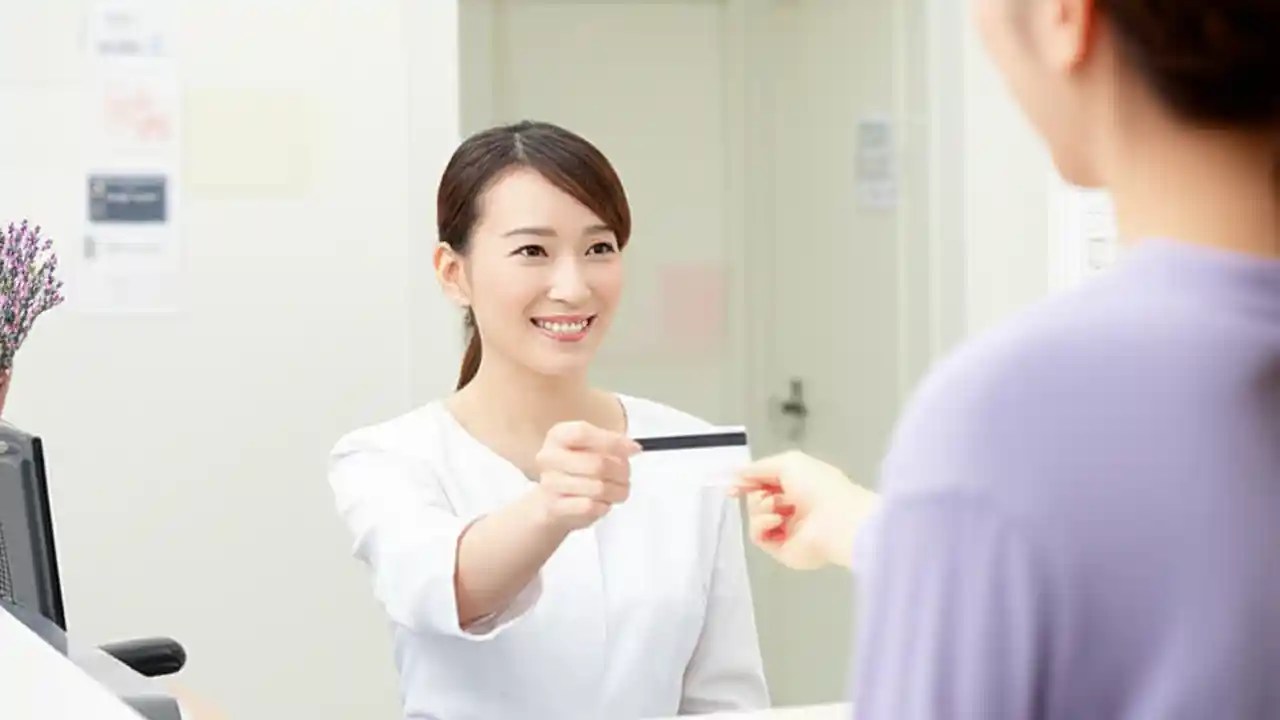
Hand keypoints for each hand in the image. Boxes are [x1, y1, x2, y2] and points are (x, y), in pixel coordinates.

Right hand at [533, 420, 640, 531]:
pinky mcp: (555, 507)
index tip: (632, 449)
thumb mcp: (590, 447)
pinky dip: (603, 506)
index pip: (584, 433)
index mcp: (558, 436)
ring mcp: (550, 483)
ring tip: (618, 490)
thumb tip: (633, 448)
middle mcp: (548, 457)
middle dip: (621, 471)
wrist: (551, 501)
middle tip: (627, 475)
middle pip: (596, 463)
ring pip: (598, 488)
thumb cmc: (575, 470)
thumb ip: (611, 443)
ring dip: (616, 491)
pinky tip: (603, 503)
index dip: (612, 442)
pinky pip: (590, 507)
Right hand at [730, 451, 878, 569]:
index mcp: (798, 486)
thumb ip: (757, 468)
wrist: (837, 520)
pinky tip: (776, 520)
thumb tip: (734, 473)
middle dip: (755, 494)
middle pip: (757, 501)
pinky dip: (761, 525)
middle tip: (765, 494)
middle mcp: (792, 508)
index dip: (748, 483)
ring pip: (754, 518)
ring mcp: (787, 531)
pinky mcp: (781, 550)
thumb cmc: (818, 486)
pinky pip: (758, 536)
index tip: (731, 485)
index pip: (766, 484)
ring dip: (759, 508)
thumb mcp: (787, 463)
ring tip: (775, 506)